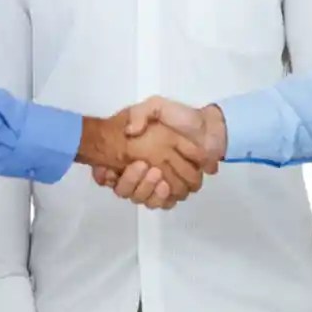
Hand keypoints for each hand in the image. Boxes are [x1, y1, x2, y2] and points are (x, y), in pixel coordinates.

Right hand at [92, 97, 226, 207]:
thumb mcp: (157, 107)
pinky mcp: (173, 192)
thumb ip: (140, 114)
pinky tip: (166, 187)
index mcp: (129, 153)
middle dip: (129, 181)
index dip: (102, 175)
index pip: (105, 171)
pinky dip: (162, 199)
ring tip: (158, 175)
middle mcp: (139, 172)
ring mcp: (155, 184)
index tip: (108, 170)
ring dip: (146, 190)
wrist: (209, 129)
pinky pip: (162, 204)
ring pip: (141, 199)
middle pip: (123, 190)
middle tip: (144, 166)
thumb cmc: (181, 118)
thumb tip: (129, 132)